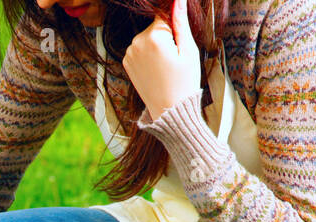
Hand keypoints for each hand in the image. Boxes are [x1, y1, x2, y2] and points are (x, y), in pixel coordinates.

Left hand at [121, 0, 200, 121]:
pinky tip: (156, 69)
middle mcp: (136, 43)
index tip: (178, 46)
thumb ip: (181, 22)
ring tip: (165, 66)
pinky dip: (148, 55)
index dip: (175, 30)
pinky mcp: (126, 63)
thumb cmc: (183, 81)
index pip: (165, 17)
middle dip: (166, 38)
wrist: (169, 110)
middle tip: (174, 59)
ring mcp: (129, 53)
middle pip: (155, 27)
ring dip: (156, 46)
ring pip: (147, 38)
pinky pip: (140, 49)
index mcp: (152, 37)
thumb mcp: (188, 50)